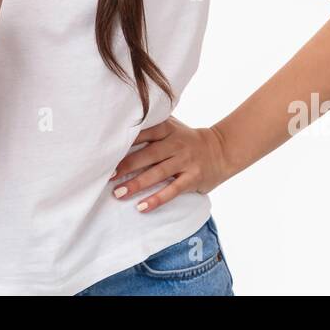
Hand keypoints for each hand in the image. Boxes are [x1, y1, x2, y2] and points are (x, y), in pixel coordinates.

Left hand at [108, 116, 234, 212]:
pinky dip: (157, 199)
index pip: (144, 133)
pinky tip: (142, 207)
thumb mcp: (172, 126)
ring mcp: (185, 161)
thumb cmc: (187, 139)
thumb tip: (120, 122)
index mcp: (168, 128)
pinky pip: (173, 191)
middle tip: (107, 176)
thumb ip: (152, 123)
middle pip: (148, 155)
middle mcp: (176, 144)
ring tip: (118, 193)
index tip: (107, 151)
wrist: (222, 149)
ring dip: (137, 184)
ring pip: (158, 173)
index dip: (125, 142)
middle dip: (127, 165)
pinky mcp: (193, 178)